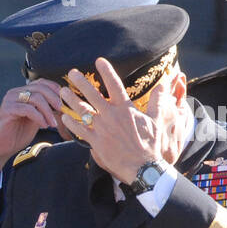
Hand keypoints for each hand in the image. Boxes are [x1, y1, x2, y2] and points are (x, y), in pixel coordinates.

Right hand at [0, 80, 63, 181]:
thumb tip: (65, 105)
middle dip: (54, 99)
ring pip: (35, 97)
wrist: (1, 148)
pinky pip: (27, 109)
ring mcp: (10, 100)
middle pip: (40, 88)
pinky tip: (43, 125)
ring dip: (47, 111)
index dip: (55, 89)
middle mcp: (15, 92)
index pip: (42, 82)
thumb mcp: (37, 119)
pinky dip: (39, 117)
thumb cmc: (18, 134)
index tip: (64, 102)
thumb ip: (46, 110)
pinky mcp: (7, 110)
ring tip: (52, 123)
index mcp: (22, 92)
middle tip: (61, 111)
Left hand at [58, 57, 167, 183]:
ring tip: (63, 91)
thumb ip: (158, 100)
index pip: (114, 85)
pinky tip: (63, 117)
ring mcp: (101, 129)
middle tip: (71, 73)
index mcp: (126, 109)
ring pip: (82, 111)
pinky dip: (70, 123)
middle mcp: (111, 116)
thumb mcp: (157, 120)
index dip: (106, 71)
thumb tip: (164, 83)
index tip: (98, 61)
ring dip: (71, 100)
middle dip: (81, 82)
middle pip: (92, 95)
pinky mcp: (95, 142)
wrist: (142, 167)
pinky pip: (79, 130)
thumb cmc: (151, 144)